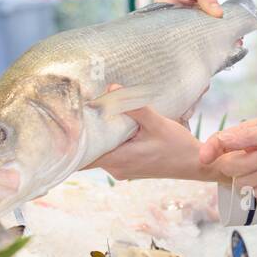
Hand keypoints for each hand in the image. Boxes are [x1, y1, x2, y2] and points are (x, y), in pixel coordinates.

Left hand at [86, 88, 256, 186]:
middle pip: (90, 153)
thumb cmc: (177, 146)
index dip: (71, 144)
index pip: (83, 156)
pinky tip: (112, 125)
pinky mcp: (129, 166)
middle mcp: (116, 169)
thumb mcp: (156, 122)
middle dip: (83, 136)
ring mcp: (122, 170)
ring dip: (98, 137)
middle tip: (73, 114)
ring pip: (101, 152)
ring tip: (91, 115)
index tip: (61, 128)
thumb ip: (133, 106)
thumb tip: (112, 87)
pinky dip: (109, 141)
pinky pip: (111, 153)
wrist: (195, 164)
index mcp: (118, 160)